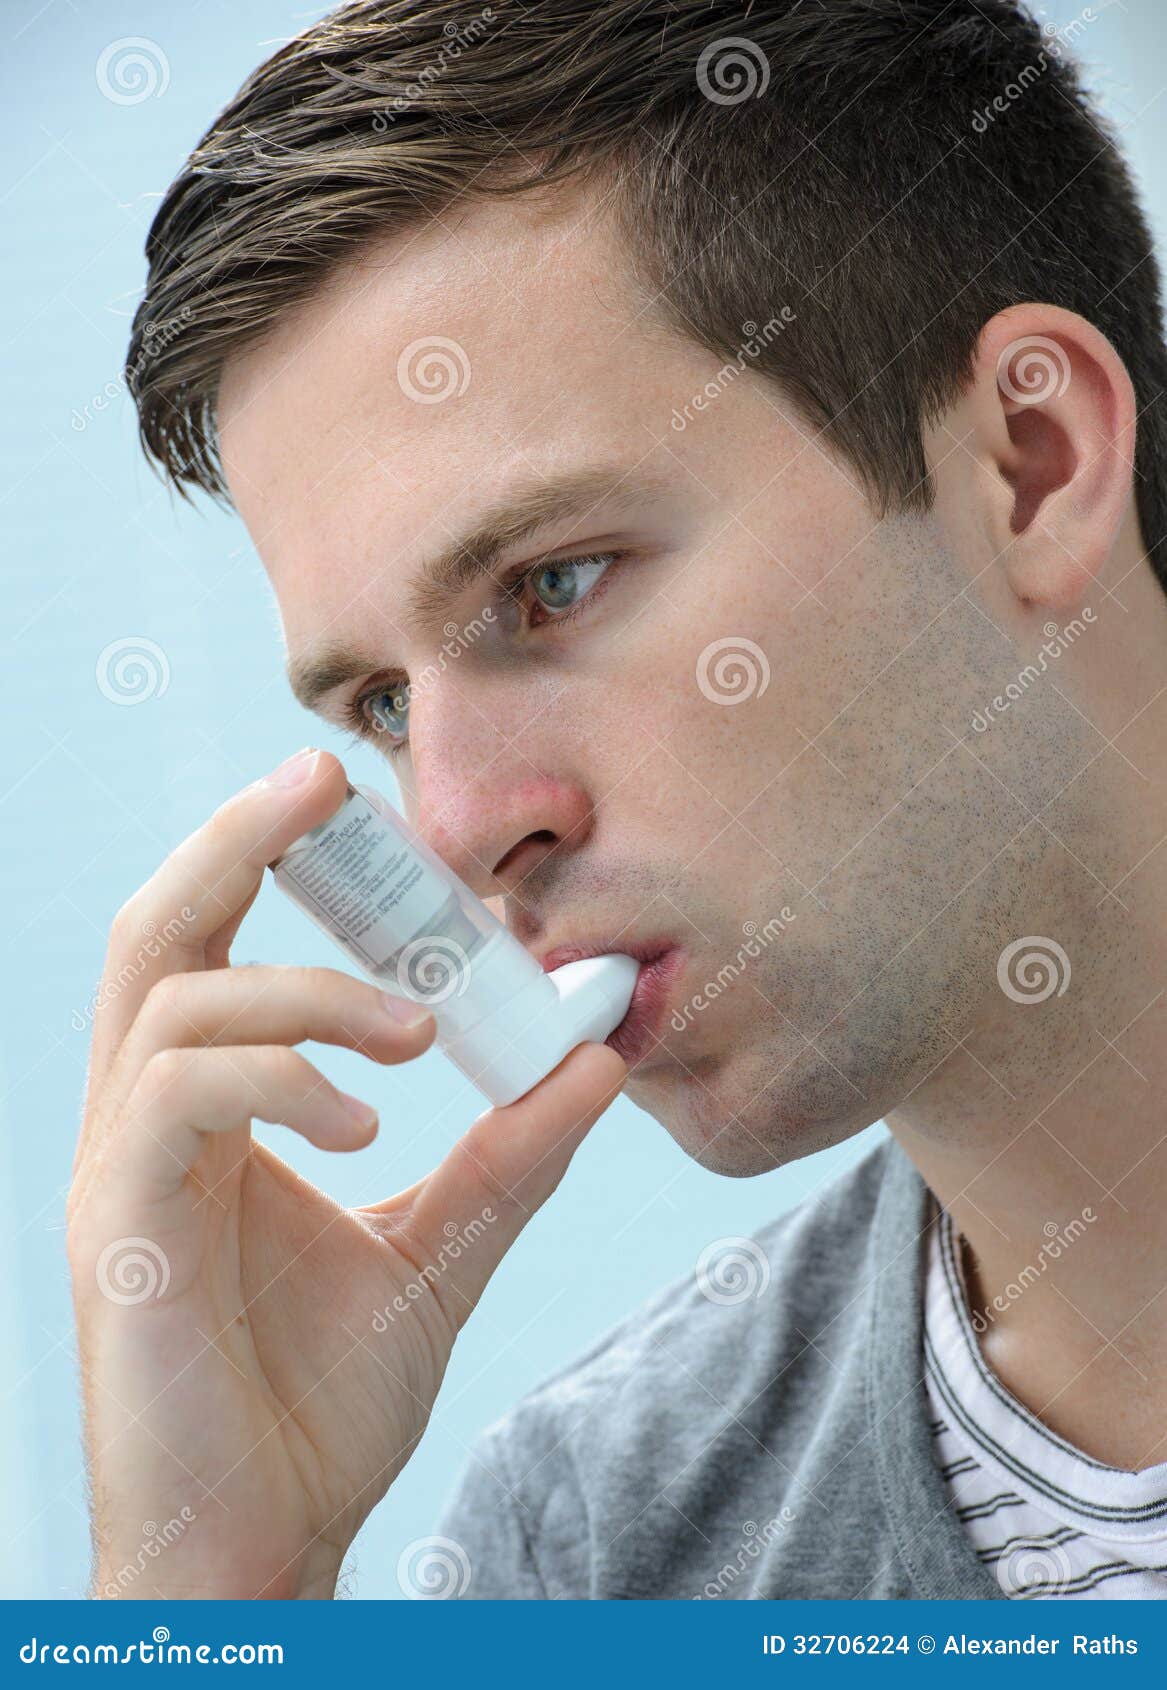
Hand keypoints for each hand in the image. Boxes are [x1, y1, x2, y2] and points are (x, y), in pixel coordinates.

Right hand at [67, 748, 626, 1597]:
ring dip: (305, 986)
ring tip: (417, 1028)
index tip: (343, 799)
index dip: (261, 861)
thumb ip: (505, 1159)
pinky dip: (281, 1077)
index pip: (211, 949)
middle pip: (153, 930)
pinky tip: (368, 1124)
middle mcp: (144, 1125)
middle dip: (232, 841)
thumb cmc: (319, 1409)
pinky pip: (178, 1094)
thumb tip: (596, 1059)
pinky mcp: (117, 1228)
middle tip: (317, 779)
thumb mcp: (436, 1256)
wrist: (263, 1550)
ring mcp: (120, 1171)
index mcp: (205, 1118)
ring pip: (170, 995)